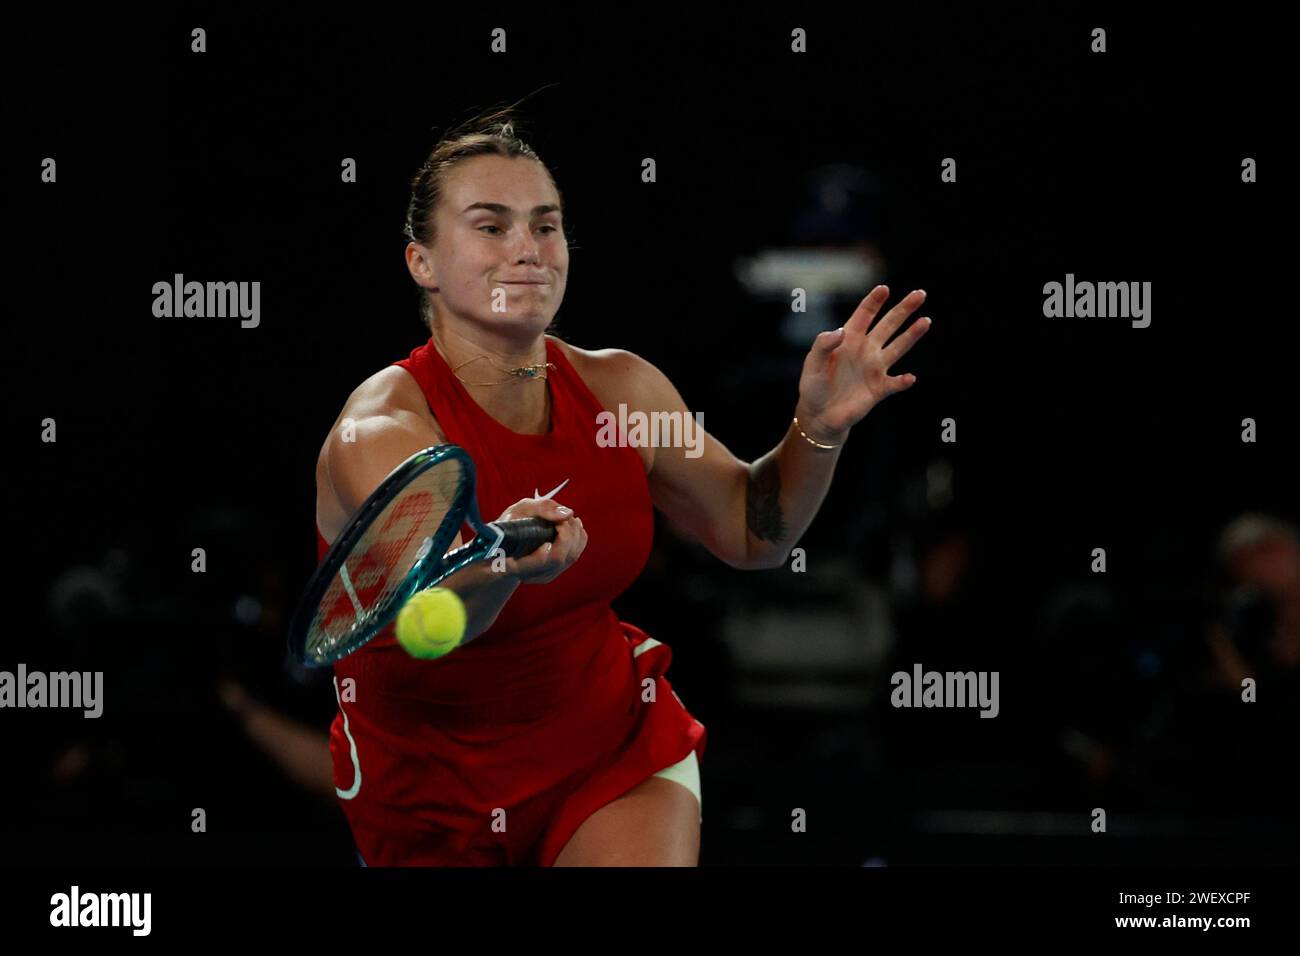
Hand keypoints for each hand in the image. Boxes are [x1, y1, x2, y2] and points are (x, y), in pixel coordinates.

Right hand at [494, 496, 586, 583]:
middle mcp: (528, 574)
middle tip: (565, 516)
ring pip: (570, 557)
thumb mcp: (520, 510)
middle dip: (568, 532)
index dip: (554, 543)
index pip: (539, 560)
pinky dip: (578, 538)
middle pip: (558, 558)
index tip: (556, 524)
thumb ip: (541, 509)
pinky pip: (574, 555)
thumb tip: (568, 514)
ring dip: (575, 533)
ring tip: (569, 518)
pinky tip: (573, 526)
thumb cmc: (511, 524)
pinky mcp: (553, 573)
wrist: (502, 544)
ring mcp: (542, 576)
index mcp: (513, 561)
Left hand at [796, 286, 931, 439]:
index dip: (874, 301)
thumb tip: (841, 331)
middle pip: (889, 325)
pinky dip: (903, 381)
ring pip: (898, 347)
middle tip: (919, 294)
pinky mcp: (880, 389)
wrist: (820, 416)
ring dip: (912, 335)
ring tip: (925, 321)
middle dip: (903, 309)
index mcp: (849, 339)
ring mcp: (875, 368)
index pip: (865, 315)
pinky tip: (909, 378)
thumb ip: (822, 345)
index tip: (884, 289)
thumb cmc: (813, 387)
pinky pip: (895, 383)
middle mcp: (866, 349)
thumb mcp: (812, 364)